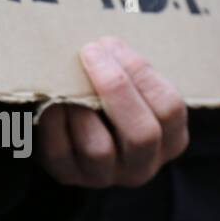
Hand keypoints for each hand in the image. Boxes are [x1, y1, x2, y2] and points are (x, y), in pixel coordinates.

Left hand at [37, 36, 188, 187]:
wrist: (67, 124)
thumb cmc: (106, 94)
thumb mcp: (127, 83)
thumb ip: (124, 67)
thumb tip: (104, 44)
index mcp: (169, 139)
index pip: (170, 108)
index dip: (140, 72)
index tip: (110, 44)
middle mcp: (142, 165)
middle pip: (142, 133)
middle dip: (116, 87)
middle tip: (90, 53)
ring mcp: (105, 176)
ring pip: (99, 148)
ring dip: (82, 107)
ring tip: (68, 78)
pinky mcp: (69, 176)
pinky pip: (61, 152)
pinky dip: (53, 122)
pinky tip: (49, 98)